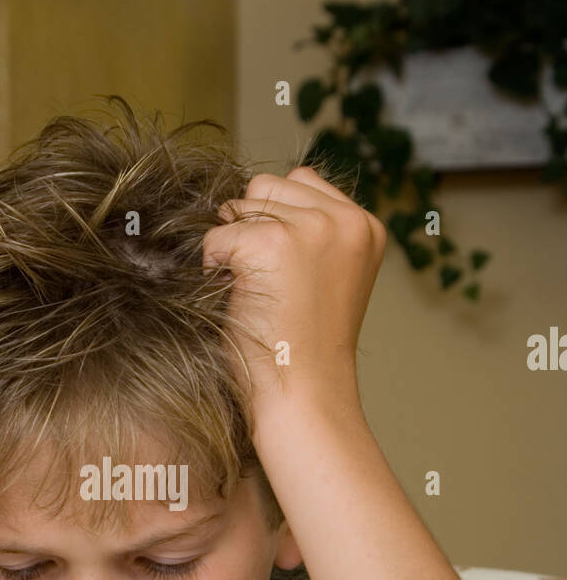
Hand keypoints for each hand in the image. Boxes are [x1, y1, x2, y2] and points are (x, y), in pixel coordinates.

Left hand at [202, 166, 385, 410]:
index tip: (281, 272)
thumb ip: (311, 232)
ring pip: (240, 205)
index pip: (299, 183)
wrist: (303, 396)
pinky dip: (214, 268)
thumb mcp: (327, 277)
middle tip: (265, 285)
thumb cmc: (302, 348)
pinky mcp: (271, 244)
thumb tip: (252, 197)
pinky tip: (240, 301)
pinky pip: (216, 236)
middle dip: (251, 228)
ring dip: (233, 245)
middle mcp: (345, 220)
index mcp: (366, 227)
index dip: (275, 221)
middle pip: (266, 186)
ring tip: (255, 292)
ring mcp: (310, 228)